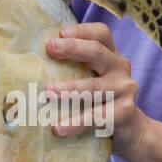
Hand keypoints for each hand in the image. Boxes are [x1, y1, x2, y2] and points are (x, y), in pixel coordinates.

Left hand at [44, 23, 147, 156]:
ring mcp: (124, 89)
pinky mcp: (124, 112)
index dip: (81, 30)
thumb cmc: (100, 100)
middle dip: (72, 49)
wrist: (131, 130)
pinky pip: (97, 117)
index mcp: (111, 54)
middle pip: (97, 52)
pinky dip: (76, 123)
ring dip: (70, 89)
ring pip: (95, 87)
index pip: (100, 33)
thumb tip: (30, 62)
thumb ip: (73, 67)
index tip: (59, 33)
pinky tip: (59, 129)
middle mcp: (120, 67)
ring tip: (49, 93)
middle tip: (50, 48)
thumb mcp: (92, 78)